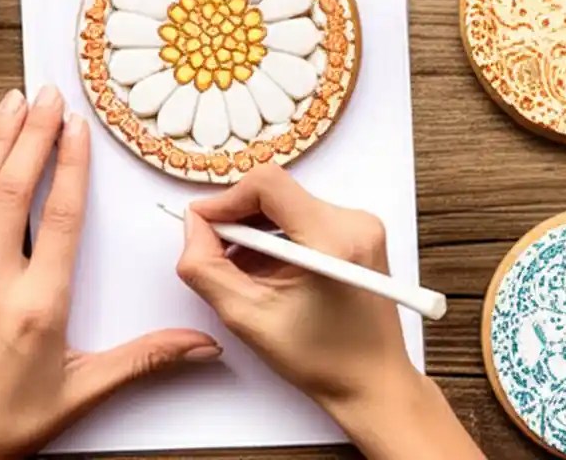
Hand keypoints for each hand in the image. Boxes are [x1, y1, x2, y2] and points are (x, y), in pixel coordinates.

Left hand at [0, 87, 219, 459]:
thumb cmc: (8, 423)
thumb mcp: (85, 391)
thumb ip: (145, 359)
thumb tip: (202, 344)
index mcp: (38, 307)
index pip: (61, 219)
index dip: (71, 165)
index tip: (79, 127)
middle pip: (15, 191)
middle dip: (34, 135)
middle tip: (50, 94)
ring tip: (14, 101)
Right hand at [176, 164, 482, 459]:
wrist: (372, 381)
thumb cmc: (322, 359)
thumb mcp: (247, 317)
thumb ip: (206, 267)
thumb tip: (193, 225)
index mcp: (333, 241)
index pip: (268, 184)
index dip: (226, 200)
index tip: (203, 226)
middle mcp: (354, 222)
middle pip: (276, 192)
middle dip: (238, 220)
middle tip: (218, 255)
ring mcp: (361, 225)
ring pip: (286, 204)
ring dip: (256, 232)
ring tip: (247, 273)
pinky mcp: (359, 232)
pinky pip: (303, 217)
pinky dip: (277, 239)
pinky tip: (270, 273)